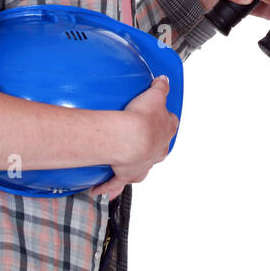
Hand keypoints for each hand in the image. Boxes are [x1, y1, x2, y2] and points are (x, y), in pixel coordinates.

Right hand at [92, 75, 177, 198]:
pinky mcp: (127, 174)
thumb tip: (164, 80)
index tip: (159, 119)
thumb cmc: (144, 118)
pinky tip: (100, 190)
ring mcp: (143, 163)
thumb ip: (161, 87)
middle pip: (157, 148)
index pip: (169, 124)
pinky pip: (117, 182)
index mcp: (165, 130)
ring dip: (134, 166)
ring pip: (141, 167)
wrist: (131, 137)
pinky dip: (108, 187)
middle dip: (151, 145)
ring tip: (124, 164)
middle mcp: (157, 149)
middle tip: (140, 141)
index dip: (164, 121)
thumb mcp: (155, 95)